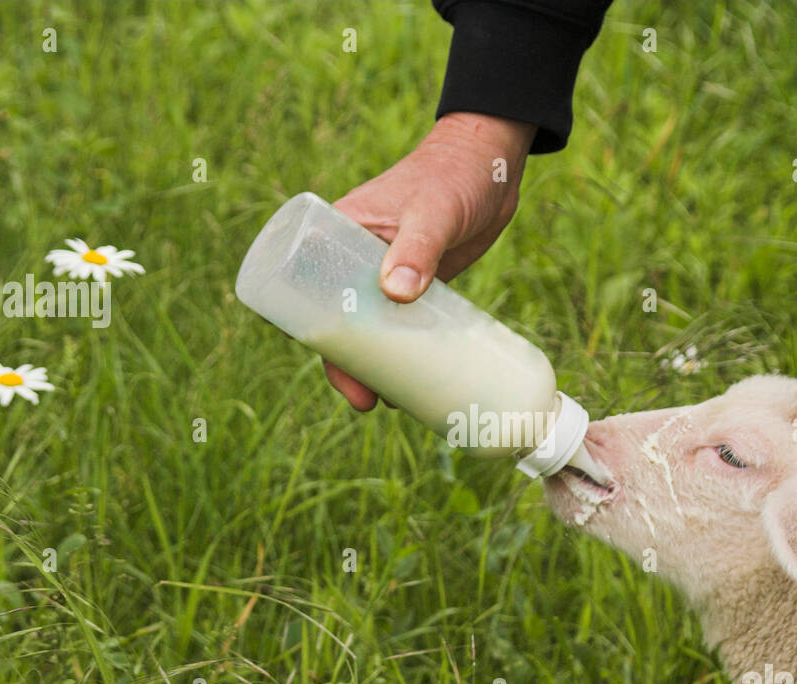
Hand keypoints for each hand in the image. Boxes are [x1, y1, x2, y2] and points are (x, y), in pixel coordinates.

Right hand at [326, 111, 537, 410]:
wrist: (493, 166)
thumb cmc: (454, 175)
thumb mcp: (432, 212)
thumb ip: (416, 248)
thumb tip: (394, 294)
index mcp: (337, 234)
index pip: (304, 287)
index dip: (306, 330)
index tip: (323, 362)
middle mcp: (355, 258)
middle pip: (337, 321)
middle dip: (346, 364)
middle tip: (365, 401)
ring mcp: (387, 274)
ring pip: (371, 329)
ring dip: (376, 366)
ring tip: (391, 404)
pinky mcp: (419, 284)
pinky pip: (404, 326)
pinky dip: (406, 354)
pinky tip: (417, 384)